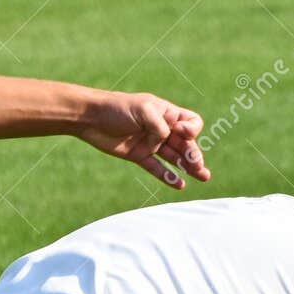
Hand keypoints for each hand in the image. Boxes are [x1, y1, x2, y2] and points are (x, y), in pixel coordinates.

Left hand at [74, 92, 211, 189]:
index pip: (190, 123)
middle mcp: (161, 128)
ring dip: (188, 167)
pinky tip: (180, 185)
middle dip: (195, 155)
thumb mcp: (143, 109)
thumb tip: (166, 140)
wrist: (91, 118)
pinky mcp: (139, 156)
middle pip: (185, 143)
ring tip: (202, 177)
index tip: (182, 133)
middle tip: (201, 169)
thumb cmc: (117, 108)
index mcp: (166, 113)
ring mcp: (151, 143)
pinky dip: (168, 176)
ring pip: (174, 157)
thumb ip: (159, 125)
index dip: (192, 130)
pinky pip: (157, 168)